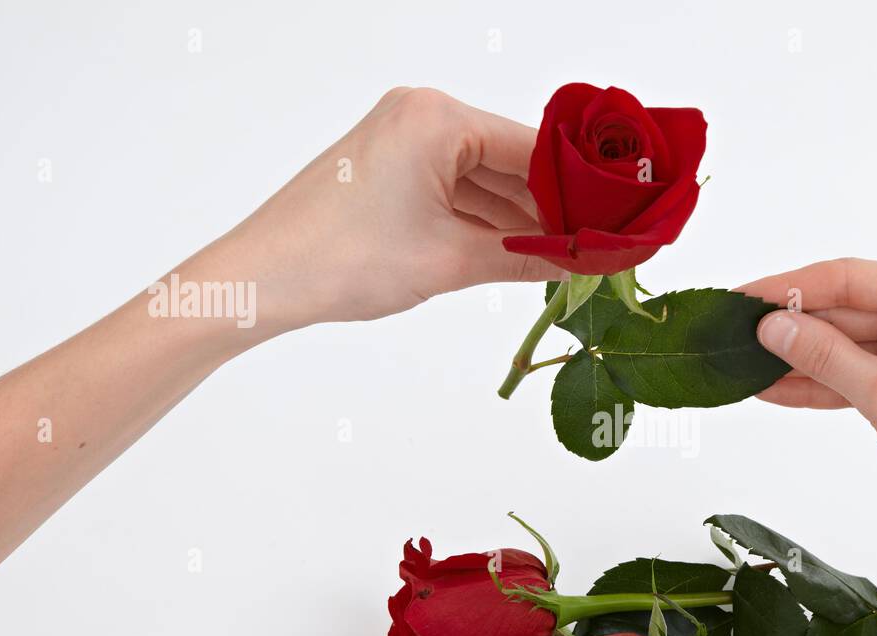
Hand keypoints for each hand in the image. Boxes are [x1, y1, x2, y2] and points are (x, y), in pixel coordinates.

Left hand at [204, 87, 560, 336]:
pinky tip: (518, 255)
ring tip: (563, 260)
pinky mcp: (390, 167)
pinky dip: (484, 222)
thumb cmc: (344, 259)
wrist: (262, 280)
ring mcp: (403, 139)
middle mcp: (422, 114)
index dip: (578, 190)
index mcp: (438, 117)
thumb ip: (525, 259)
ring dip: (519, 222)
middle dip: (550, 209)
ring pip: (484, 180)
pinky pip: (455, 190)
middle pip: (511, 162)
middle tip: (594, 249)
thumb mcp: (450, 260)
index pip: (534, 148)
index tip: (613, 222)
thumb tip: (578, 264)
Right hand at [739, 258, 876, 536]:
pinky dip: (818, 384)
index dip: (787, 289)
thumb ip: (824, 356)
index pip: (845, 278)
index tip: (740, 300)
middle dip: (789, 328)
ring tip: (741, 367)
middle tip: (730, 339)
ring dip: (797, 360)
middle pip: (842, 311)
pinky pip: (855, 375)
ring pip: (844, 347)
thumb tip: (771, 327)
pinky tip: (772, 389)